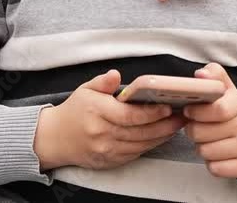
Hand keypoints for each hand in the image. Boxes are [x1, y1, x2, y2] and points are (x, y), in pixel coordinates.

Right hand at [34, 70, 185, 170]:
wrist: (55, 138)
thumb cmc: (73, 111)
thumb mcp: (85, 90)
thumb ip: (103, 82)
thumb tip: (116, 75)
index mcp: (97, 112)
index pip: (131, 115)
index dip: (152, 113)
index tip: (168, 107)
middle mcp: (102, 133)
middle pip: (140, 132)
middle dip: (164, 125)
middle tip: (181, 117)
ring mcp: (106, 150)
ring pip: (141, 145)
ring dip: (161, 137)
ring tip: (175, 126)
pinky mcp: (109, 161)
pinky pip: (135, 154)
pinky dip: (149, 146)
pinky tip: (159, 137)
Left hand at [182, 63, 236, 178]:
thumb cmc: (235, 114)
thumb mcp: (227, 91)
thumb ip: (214, 76)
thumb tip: (201, 74)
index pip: (217, 109)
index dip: (197, 112)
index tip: (189, 111)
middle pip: (202, 133)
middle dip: (193, 130)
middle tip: (199, 127)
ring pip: (206, 152)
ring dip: (201, 147)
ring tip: (209, 140)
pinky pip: (215, 169)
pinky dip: (212, 163)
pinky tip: (218, 154)